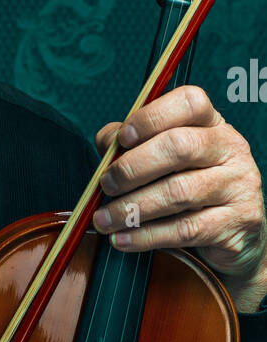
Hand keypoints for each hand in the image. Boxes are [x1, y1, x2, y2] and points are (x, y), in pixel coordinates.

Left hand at [92, 84, 266, 312]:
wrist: (237, 238)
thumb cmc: (191, 191)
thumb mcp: (165, 161)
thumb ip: (133, 145)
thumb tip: (107, 142)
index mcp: (212, 124)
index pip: (190, 102)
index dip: (152, 117)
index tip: (123, 138)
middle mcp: (230, 149)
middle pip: (179, 146)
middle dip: (132, 168)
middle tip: (106, 185)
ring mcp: (238, 185)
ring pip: (179, 192)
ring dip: (132, 208)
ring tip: (103, 219)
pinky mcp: (238, 222)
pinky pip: (185, 229)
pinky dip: (146, 236)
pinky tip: (122, 239)